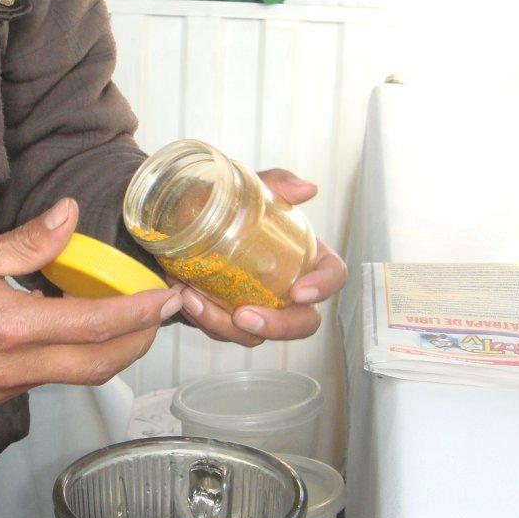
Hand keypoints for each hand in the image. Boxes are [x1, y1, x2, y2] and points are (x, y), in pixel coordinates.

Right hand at [0, 198, 181, 405]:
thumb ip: (29, 241)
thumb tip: (71, 215)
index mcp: (11, 328)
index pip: (97, 326)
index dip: (142, 313)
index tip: (170, 297)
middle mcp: (12, 369)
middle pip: (99, 365)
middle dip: (138, 340)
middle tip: (158, 311)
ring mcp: (1, 389)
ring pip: (74, 374)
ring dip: (106, 350)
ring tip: (121, 315)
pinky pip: (43, 377)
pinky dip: (68, 354)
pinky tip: (65, 326)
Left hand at [177, 169, 346, 346]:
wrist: (186, 216)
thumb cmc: (229, 203)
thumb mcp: (248, 187)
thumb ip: (278, 183)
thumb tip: (307, 189)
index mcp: (306, 255)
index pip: (333, 275)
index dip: (323, 287)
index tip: (299, 292)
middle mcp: (288, 288)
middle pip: (303, 322)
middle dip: (277, 327)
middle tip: (243, 316)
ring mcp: (260, 306)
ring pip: (257, 334)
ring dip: (226, 325)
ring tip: (194, 300)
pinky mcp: (230, 318)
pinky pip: (223, 330)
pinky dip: (204, 319)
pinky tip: (185, 298)